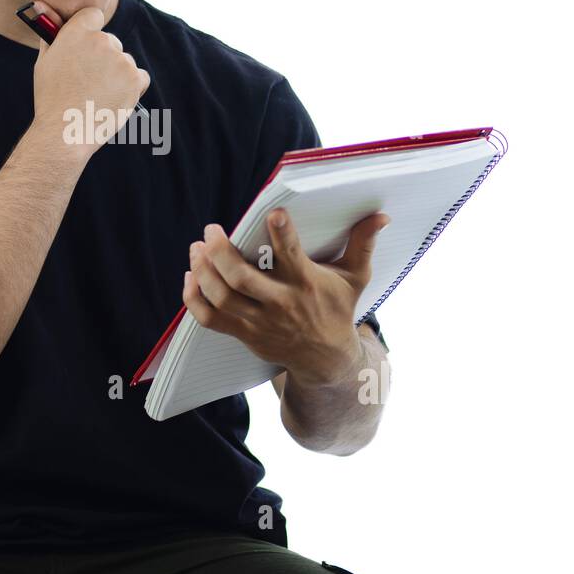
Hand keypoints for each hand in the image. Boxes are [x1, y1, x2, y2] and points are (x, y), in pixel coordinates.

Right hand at [30, 0, 149, 155]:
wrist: (64, 133)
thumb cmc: (51, 98)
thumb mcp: (44, 61)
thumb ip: (49, 32)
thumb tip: (41, 6)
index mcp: (76, 32)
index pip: (93, 15)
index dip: (89, 31)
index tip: (84, 48)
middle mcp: (101, 41)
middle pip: (110, 40)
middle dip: (102, 57)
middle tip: (87, 80)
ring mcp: (121, 60)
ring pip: (124, 60)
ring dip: (116, 73)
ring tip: (97, 94)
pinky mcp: (135, 79)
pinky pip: (140, 77)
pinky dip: (131, 87)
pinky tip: (113, 98)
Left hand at [182, 207, 390, 386]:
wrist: (326, 360)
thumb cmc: (337, 309)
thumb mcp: (355, 278)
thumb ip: (363, 244)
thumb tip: (381, 216)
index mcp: (306, 284)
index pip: (293, 256)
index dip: (283, 234)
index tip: (273, 213)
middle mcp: (280, 303)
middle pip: (241, 278)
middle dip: (220, 252)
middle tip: (211, 230)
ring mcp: (259, 322)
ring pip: (221, 297)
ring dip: (203, 271)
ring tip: (197, 248)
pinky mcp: (244, 334)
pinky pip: (210, 318)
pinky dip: (194, 298)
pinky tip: (192, 276)